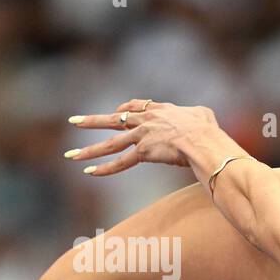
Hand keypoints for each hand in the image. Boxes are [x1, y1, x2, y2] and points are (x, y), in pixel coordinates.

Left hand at [64, 100, 219, 175]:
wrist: (202, 141)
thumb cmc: (208, 131)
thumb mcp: (204, 115)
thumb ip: (197, 114)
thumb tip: (203, 119)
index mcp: (160, 110)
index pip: (137, 107)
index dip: (125, 109)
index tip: (117, 111)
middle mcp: (146, 120)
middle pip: (114, 120)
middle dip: (92, 122)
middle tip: (74, 122)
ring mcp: (142, 135)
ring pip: (111, 143)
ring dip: (89, 150)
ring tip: (71, 155)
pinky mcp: (143, 151)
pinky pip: (121, 162)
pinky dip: (106, 168)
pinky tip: (91, 172)